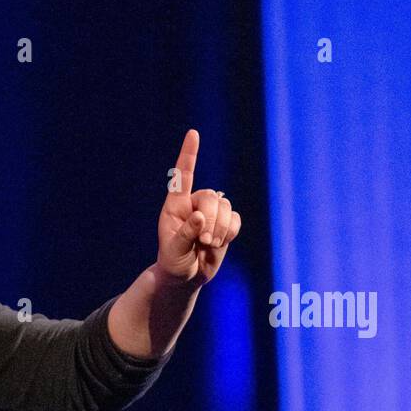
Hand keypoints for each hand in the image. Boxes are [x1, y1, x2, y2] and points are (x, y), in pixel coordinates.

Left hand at [156, 129, 240, 285]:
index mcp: (175, 206)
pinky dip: (230, 232)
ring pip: (225, 207)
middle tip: (205, 241)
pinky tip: (220, 243)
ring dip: (220, 229)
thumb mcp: (174, 252)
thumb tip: (201, 217)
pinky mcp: (226, 223)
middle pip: (211, 197)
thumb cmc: (174, 262)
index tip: (193, 134)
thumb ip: (185, 234)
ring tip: (209, 245)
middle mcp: (194, 204)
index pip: (183, 176)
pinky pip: (236, 219)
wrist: (187, 276)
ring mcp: (212, 212)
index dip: (189, 154)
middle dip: (211, 220)